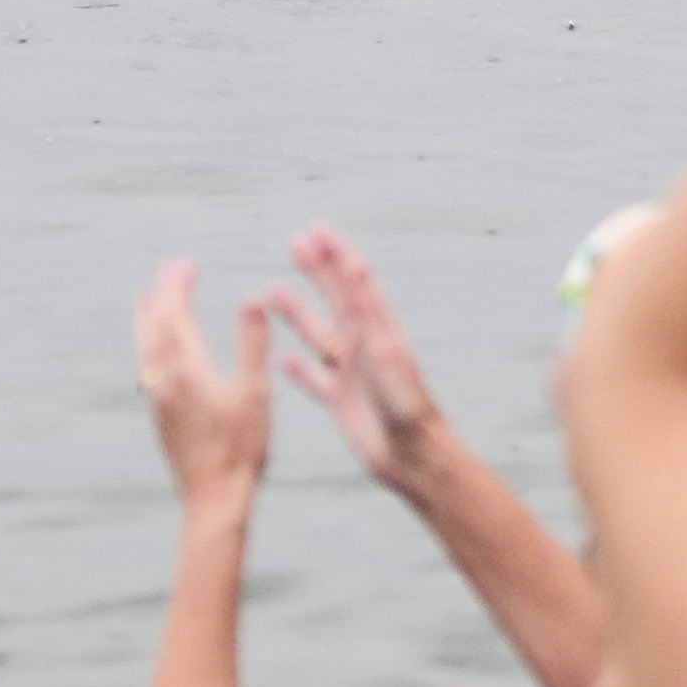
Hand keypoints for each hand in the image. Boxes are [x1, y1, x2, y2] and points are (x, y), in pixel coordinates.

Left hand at [138, 259, 273, 511]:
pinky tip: (154, 352)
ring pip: (144, 346)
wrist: (213, 497)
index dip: (177, 284)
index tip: (185, 261)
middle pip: (154, 324)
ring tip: (146, 298)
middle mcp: (162, 380)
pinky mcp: (158, 415)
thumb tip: (252, 300)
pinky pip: (146, 366)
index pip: (174, 313)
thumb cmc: (241, 448)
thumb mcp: (256, 393)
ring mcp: (156, 398)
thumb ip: (253, 344)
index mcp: (186, 368)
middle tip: (170, 268)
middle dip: (161, 293)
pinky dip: (147, 344)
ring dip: (147, 317)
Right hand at [261, 226, 445, 488]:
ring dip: (297, 313)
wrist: (414, 457)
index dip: (339, 256)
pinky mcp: (341, 401)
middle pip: (337, 300)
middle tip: (296, 243)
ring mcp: (351, 374)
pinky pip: (313, 379)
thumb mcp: (385, 355)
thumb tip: (356, 268)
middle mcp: (364, 348)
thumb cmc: (406, 408)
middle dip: (318, 271)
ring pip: (318, 335)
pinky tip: (282, 358)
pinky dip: (297, 368)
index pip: (357, 284)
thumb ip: (368, 315)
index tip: (319, 230)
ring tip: (272, 291)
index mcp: (378, 332)